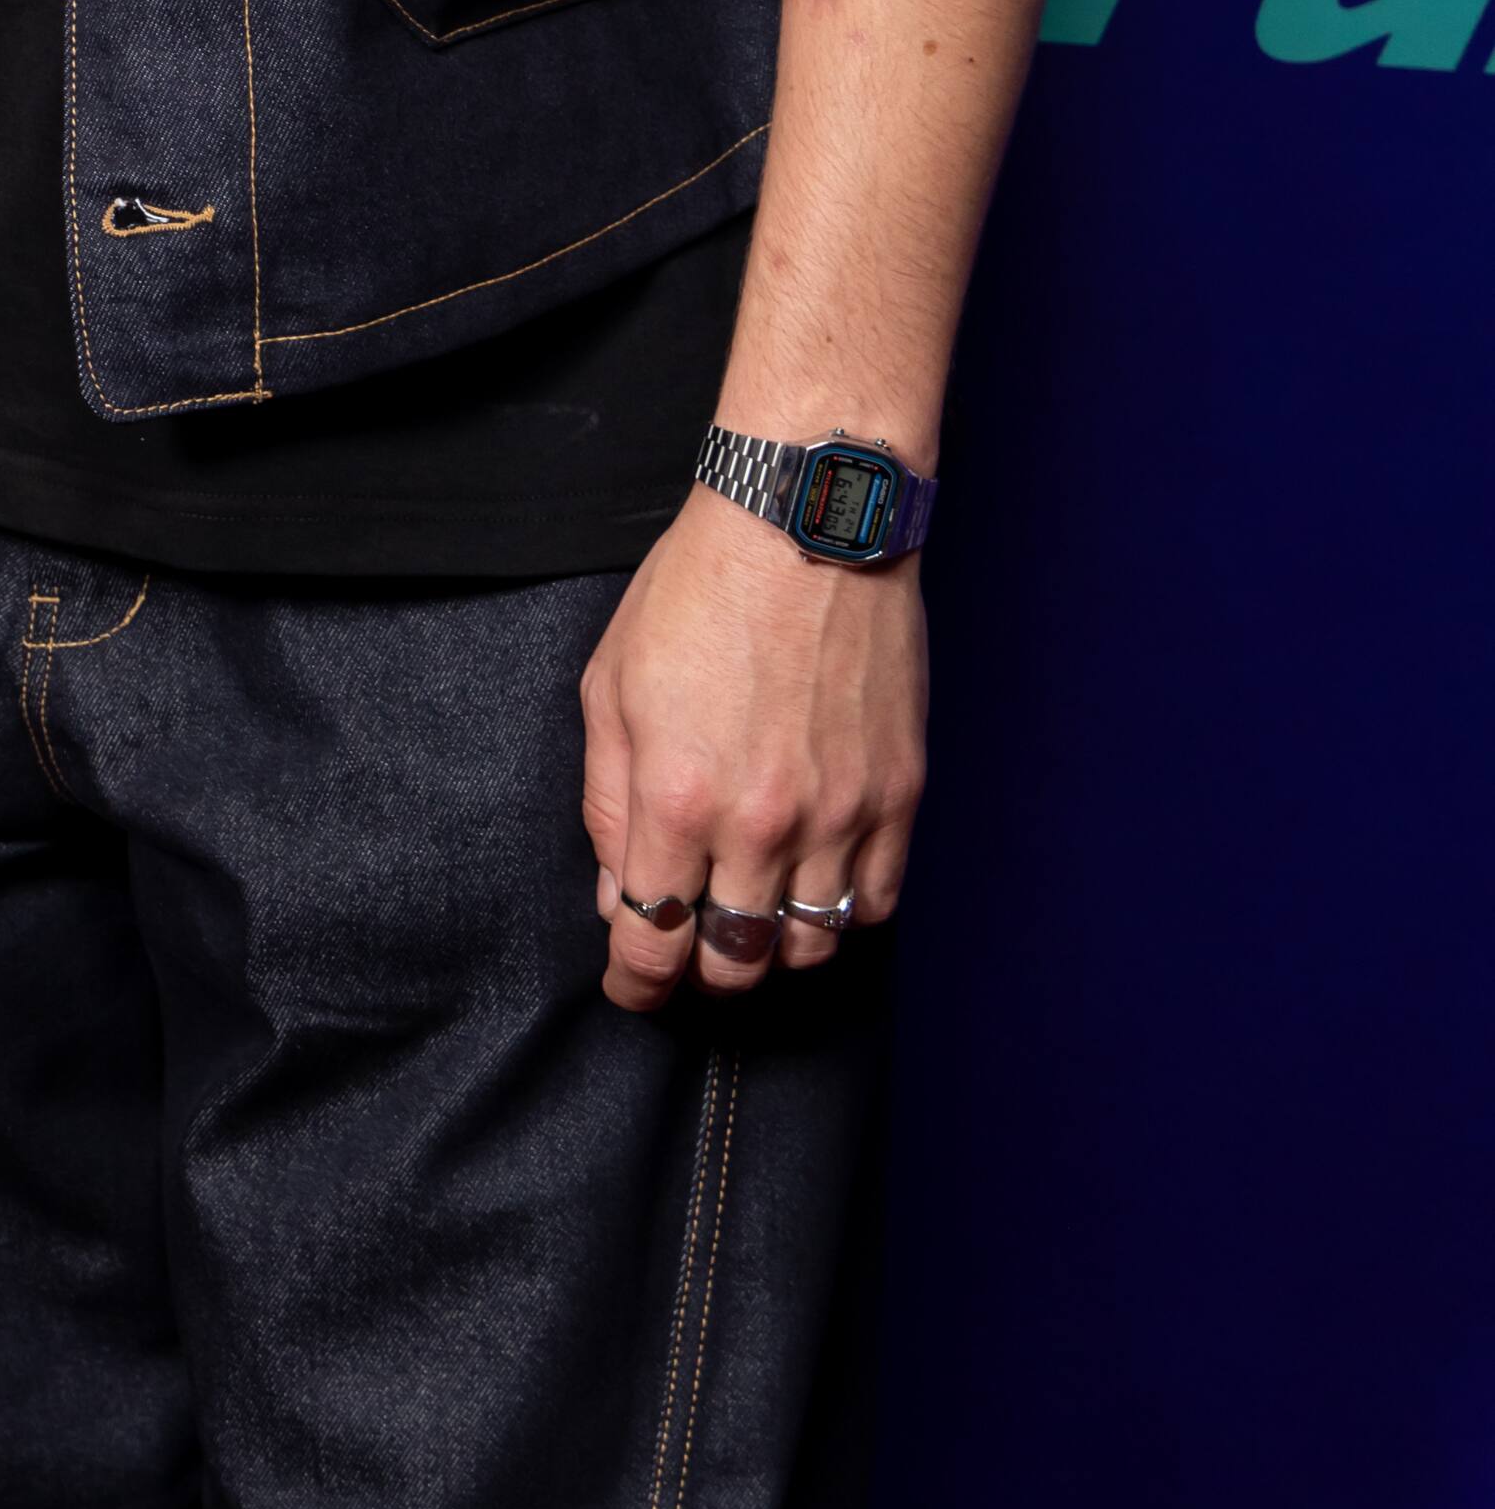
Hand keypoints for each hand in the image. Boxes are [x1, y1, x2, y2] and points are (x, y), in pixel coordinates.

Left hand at [579, 483, 926, 1014]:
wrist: (804, 521)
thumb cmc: (696, 591)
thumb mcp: (611, 688)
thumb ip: (609, 802)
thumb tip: (618, 889)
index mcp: (678, 799)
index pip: (652, 944)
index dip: (637, 985)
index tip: (632, 987)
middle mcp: (762, 824)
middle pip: (735, 962)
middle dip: (703, 974)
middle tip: (690, 954)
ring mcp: (840, 814)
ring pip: (811, 947)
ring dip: (774, 949)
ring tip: (754, 920)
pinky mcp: (899, 794)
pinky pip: (877, 902)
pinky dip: (843, 915)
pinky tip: (817, 890)